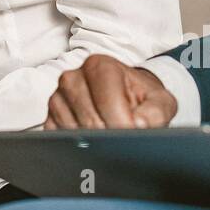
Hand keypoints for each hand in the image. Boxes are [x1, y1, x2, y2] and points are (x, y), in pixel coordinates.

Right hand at [45, 54, 177, 128]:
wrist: (126, 99)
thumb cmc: (141, 98)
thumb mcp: (160, 102)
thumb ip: (156, 112)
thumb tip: (139, 124)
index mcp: (100, 66)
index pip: (107, 102)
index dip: (123, 123)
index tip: (132, 132)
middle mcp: (74, 77)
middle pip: (90, 120)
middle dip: (109, 135)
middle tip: (122, 134)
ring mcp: (58, 97)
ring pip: (74, 132)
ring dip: (94, 141)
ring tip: (108, 131)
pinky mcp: (50, 116)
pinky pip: (60, 138)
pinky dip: (77, 144)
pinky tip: (91, 137)